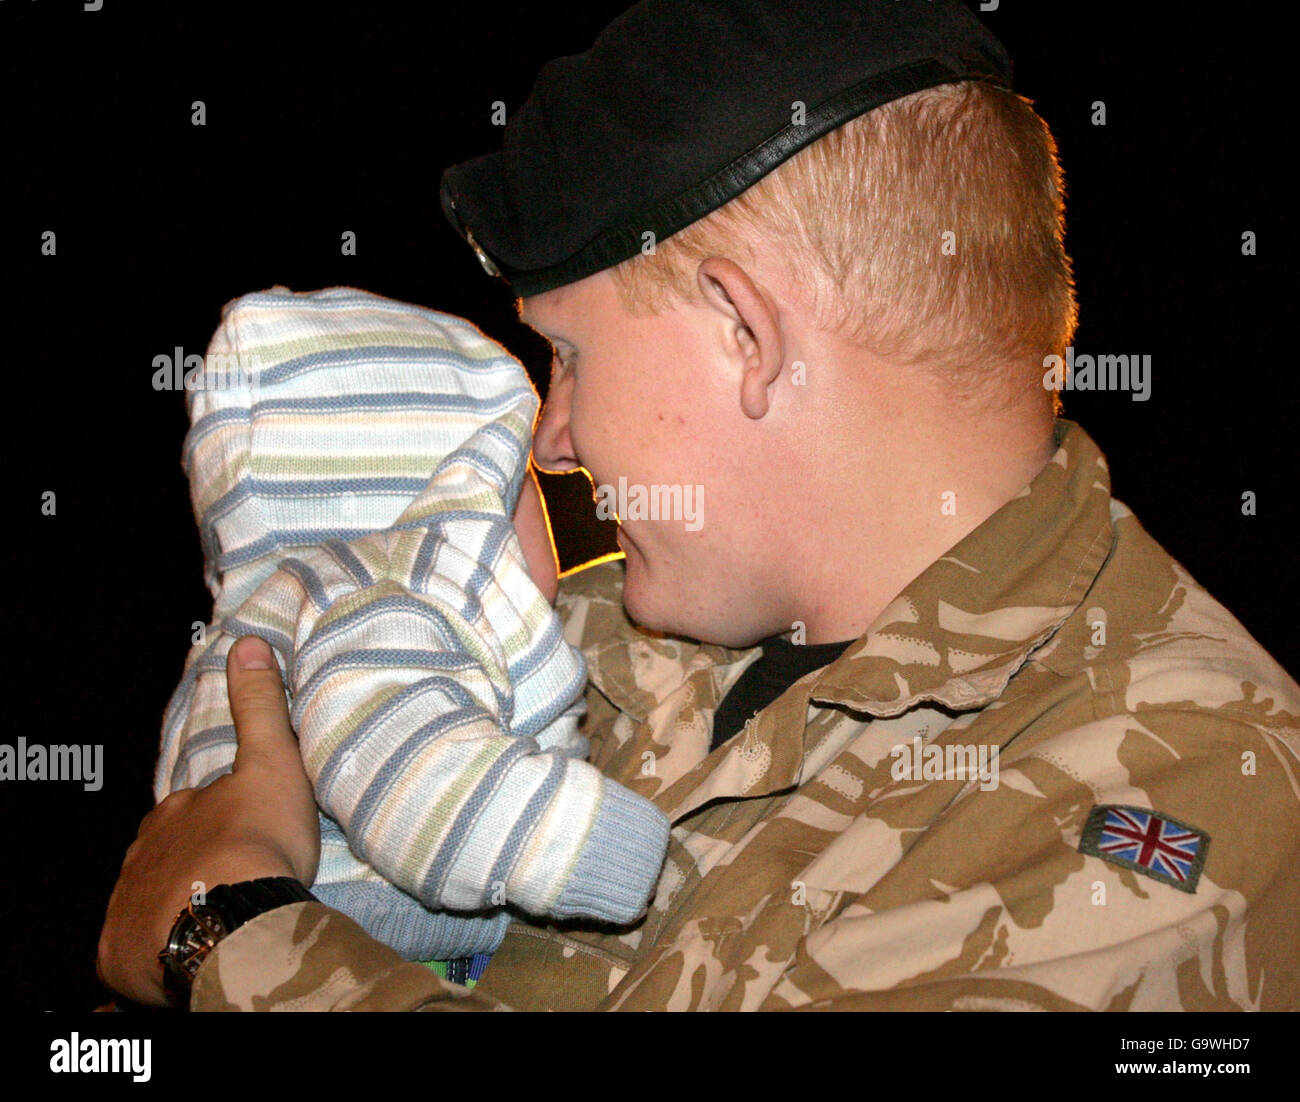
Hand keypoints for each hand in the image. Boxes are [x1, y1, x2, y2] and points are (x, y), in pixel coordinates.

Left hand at [96, 636, 319, 1005]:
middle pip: (166, 854)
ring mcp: (127, 904)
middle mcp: (142, 853)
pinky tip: (180, 951)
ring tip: (214, 917)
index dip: (214, 819)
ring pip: (150, 898)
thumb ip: (260, 708)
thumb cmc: (257, 841)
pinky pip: (134, 947)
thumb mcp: (273, 763)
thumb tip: (246, 643)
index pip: (190, 809)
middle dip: (189, 861)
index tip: (242, 834)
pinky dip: (152, 946)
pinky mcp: (118, 952)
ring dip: (174, 902)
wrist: (231, 922)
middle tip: (230, 878)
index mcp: (176, 810)